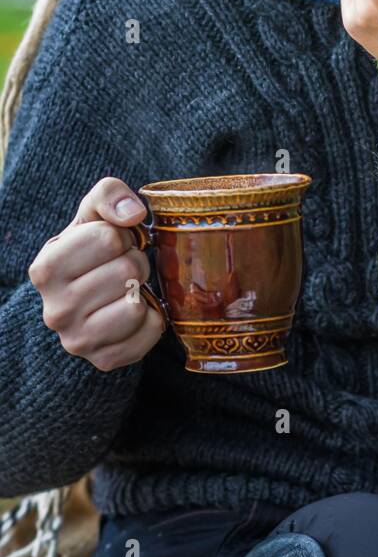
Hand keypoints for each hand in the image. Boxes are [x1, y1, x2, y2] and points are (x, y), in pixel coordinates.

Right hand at [28, 177, 165, 371]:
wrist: (84, 302)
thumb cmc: (91, 252)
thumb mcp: (92, 214)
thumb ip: (109, 196)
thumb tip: (133, 214)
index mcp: (45, 269)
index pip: (109, 238)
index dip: (120, 236)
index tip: (111, 246)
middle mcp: (55, 310)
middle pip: (128, 270)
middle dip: (135, 262)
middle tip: (123, 269)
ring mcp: (78, 341)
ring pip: (137, 303)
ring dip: (143, 289)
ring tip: (127, 289)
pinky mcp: (104, 360)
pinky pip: (151, 329)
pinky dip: (153, 317)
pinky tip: (134, 313)